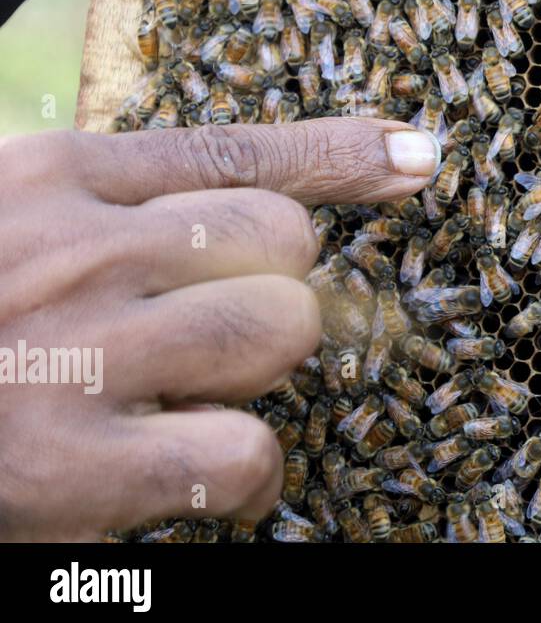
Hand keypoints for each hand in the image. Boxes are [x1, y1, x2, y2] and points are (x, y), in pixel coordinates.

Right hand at [0, 118, 439, 539]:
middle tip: (216, 319)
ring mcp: (77, 358)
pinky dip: (241, 471)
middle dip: (276, 283)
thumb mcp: (2, 205)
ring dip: (261, 364)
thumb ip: (104, 195)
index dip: (341, 152)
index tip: (417, 154)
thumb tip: (235, 201)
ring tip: (198, 386)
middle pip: (284, 244)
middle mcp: (75, 253)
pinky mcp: (70, 471)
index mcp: (50, 179)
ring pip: (281, 330)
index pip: (233, 151)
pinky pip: (241, 452)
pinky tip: (196, 470)